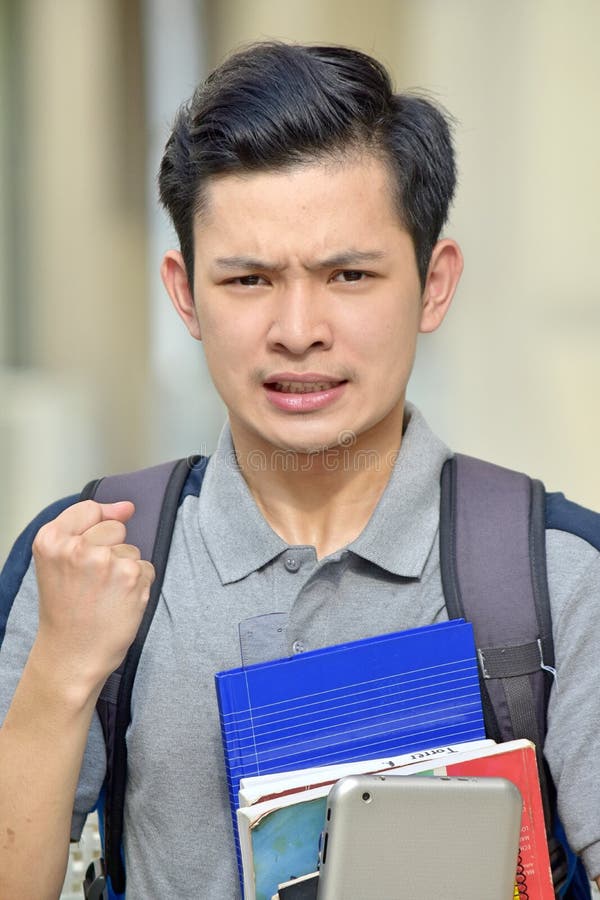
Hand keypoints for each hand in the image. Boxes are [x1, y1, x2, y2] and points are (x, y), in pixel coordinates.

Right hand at [32, 500, 154, 692]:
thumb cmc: (67, 611)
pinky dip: (140, 585)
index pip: (89, 509)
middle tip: (93, 584)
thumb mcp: (57, 562)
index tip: (95, 550)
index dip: (98, 525)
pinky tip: (120, 603)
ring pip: (132, 550)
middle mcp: (77, 547)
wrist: (73, 656)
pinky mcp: (132, 576)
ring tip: (105, 596)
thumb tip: (128, 507)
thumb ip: (87, 527)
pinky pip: (147, 567)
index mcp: (50, 540)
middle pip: (115, 528)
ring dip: (126, 571)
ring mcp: (106, 561)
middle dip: (111, 551)